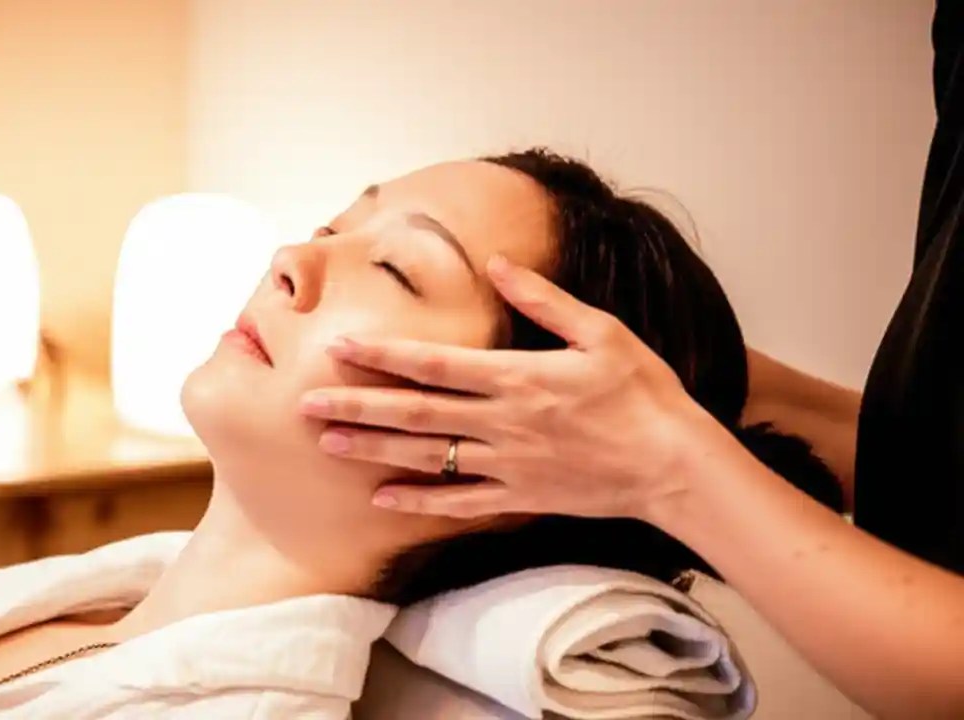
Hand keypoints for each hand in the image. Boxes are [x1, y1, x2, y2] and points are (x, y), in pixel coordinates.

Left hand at [299, 255, 709, 520]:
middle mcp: (502, 421)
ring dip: (373, 449)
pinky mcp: (518, 495)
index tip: (339, 347)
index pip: (435, 363)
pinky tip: (381, 498)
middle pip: (415, 412)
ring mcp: (507, 463)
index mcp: (517, 376)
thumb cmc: (643, 392)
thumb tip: (499, 263)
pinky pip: (458, 500)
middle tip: (306, 402)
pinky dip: (418, 500)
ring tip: (327, 442)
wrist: (675, 465)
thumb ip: (544, 300)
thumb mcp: (600, 332)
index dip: (382, 355)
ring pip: (425, 456)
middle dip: (357, 405)